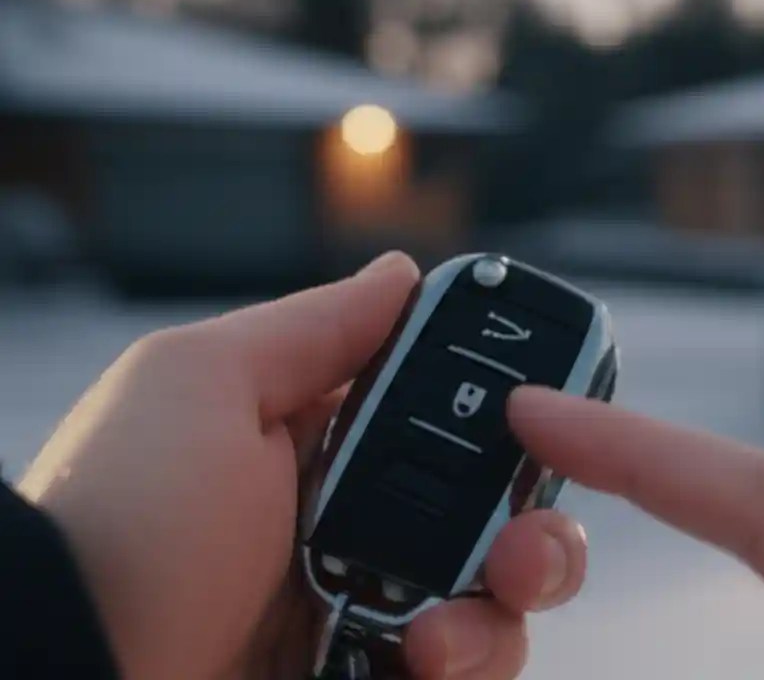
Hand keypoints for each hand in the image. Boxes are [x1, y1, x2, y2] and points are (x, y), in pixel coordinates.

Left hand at [18, 253, 588, 679]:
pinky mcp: (365, 675)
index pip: (460, 425)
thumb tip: (401, 275)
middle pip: (499, 524)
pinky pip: (458, 670)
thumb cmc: (115, 522)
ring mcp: (366, 612)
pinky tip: (418, 662)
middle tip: (517, 554)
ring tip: (437, 638)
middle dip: (536, 537)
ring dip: (496, 619)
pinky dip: (464, 667)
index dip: (515, 430)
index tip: (545, 438)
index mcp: (328, 445)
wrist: (66, 666)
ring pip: (493, 607)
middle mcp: (358, 527)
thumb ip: (312, 330)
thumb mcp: (201, 386)